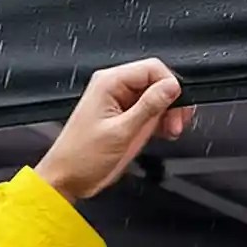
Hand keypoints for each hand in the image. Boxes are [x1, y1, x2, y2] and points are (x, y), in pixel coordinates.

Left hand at [34, 58, 194, 202]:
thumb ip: (149, 107)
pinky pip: (150, 111)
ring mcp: (119, 102)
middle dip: (172, 102)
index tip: (178, 107)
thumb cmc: (82, 157)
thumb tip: (172, 87)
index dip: (170, 86)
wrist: (68, 178)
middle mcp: (114, 88)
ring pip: (157, 97)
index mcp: (109, 83)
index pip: (152, 68)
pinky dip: (161, 121)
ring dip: (169, 113)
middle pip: (156, 81)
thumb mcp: (122, 131)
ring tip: (170, 131)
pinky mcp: (124, 116)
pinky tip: (163, 133)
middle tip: (176, 124)